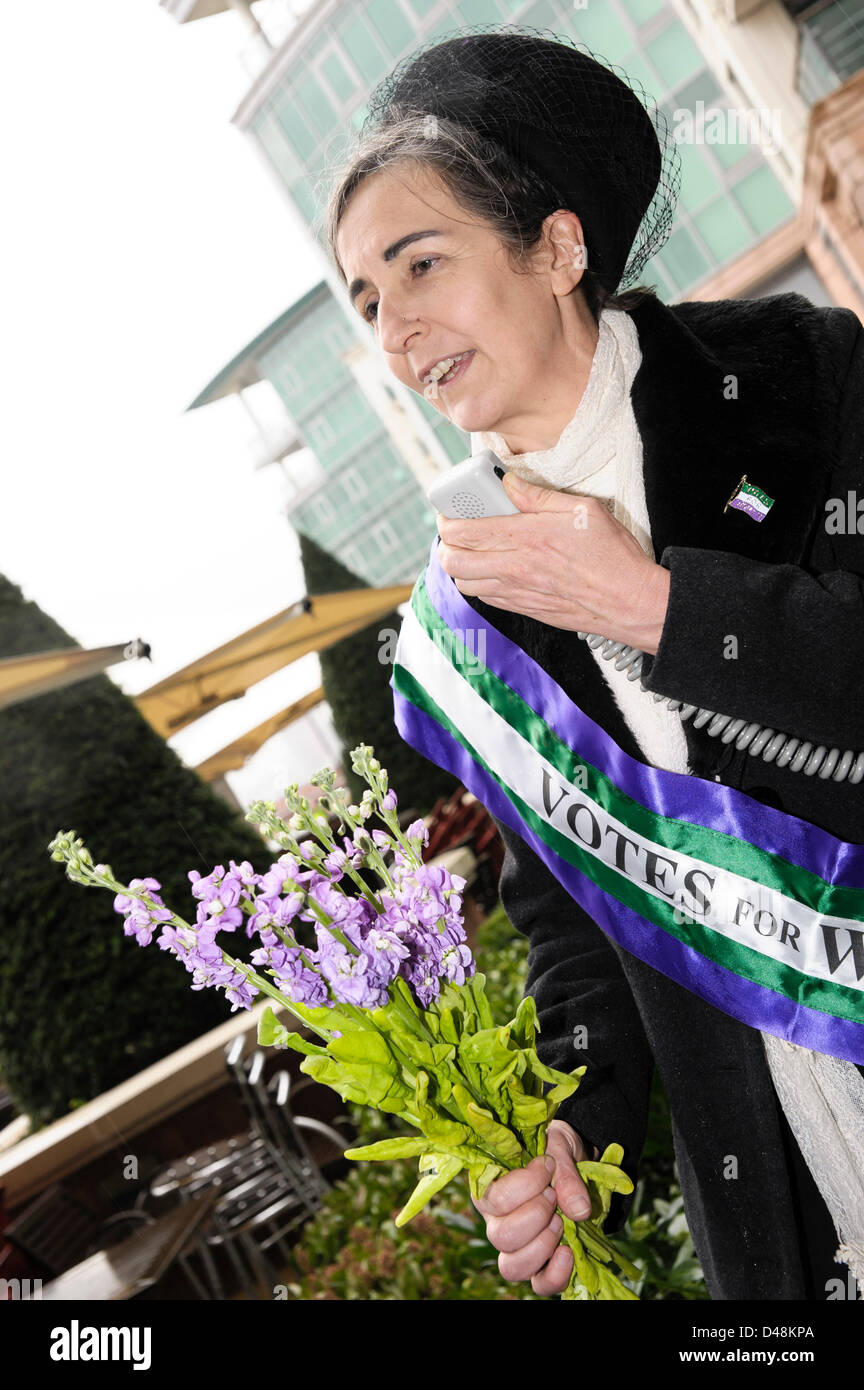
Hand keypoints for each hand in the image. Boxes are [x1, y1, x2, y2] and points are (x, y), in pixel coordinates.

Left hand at [436, 472, 669, 653]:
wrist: (629, 602)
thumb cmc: (612, 555)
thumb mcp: (583, 510)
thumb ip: (539, 496)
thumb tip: (508, 483)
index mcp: (526, 538)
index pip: (463, 532)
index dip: (447, 521)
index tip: (450, 512)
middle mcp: (514, 568)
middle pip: (452, 562)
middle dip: (446, 545)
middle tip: (456, 532)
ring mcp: (517, 592)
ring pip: (463, 584)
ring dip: (461, 566)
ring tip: (474, 551)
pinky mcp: (525, 609)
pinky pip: (486, 598)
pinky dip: (480, 584)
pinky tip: (495, 570)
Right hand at [472, 1119, 598, 1295]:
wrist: (571, 1161)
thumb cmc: (554, 1150)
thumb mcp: (559, 1146)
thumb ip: (566, 1172)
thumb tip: (579, 1211)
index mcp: (489, 1188)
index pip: (495, 1198)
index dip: (526, 1184)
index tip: (548, 1164)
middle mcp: (495, 1222)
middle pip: (501, 1236)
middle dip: (536, 1214)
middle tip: (553, 1196)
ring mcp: (515, 1247)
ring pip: (512, 1266)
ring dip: (543, 1245)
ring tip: (560, 1221)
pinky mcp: (538, 1264)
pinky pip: (539, 1284)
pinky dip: (555, 1274)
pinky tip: (568, 1253)